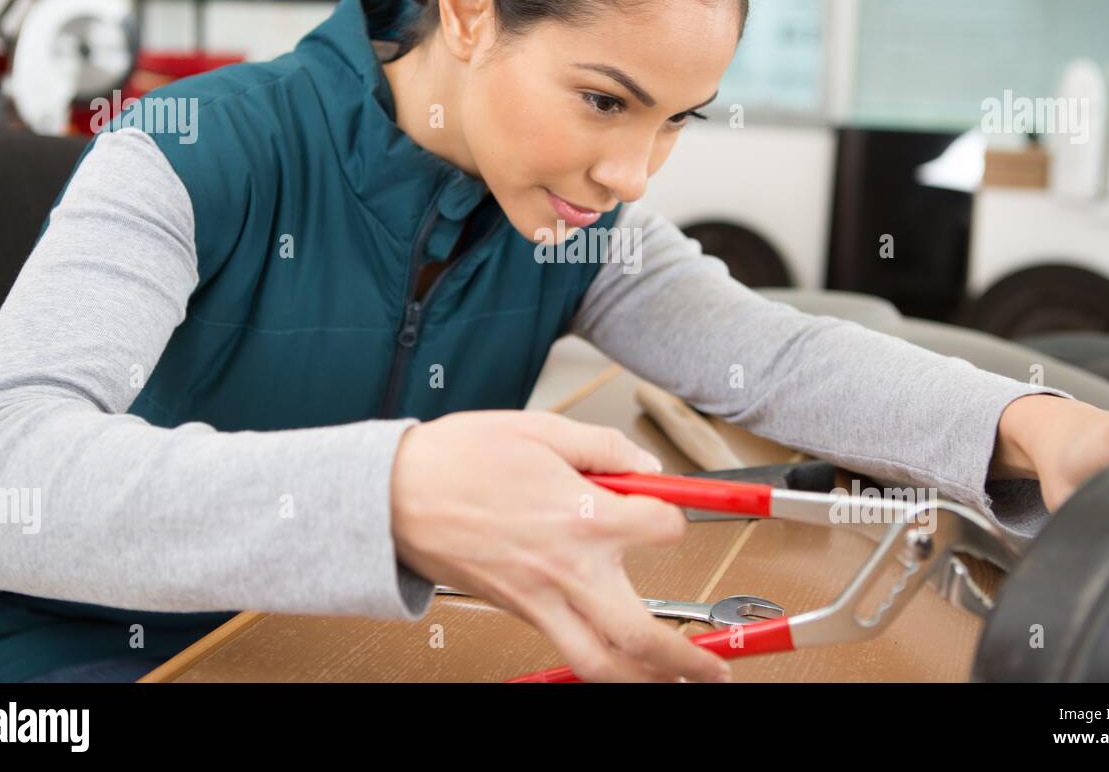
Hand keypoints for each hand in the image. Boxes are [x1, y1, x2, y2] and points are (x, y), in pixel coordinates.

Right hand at [389, 409, 732, 682]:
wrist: (393, 496)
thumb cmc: (459, 459)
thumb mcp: (542, 429)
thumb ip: (605, 447)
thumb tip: (646, 463)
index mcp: (582, 515)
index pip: (664, 529)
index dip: (676, 516)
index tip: (672, 511)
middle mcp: (567, 568)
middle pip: (639, 635)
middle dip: (686, 660)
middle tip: (715, 667)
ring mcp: (540, 599)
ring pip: (601, 663)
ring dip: (648, 680)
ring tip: (681, 681)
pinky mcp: (519, 611)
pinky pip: (568, 650)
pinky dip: (600, 663)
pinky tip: (620, 659)